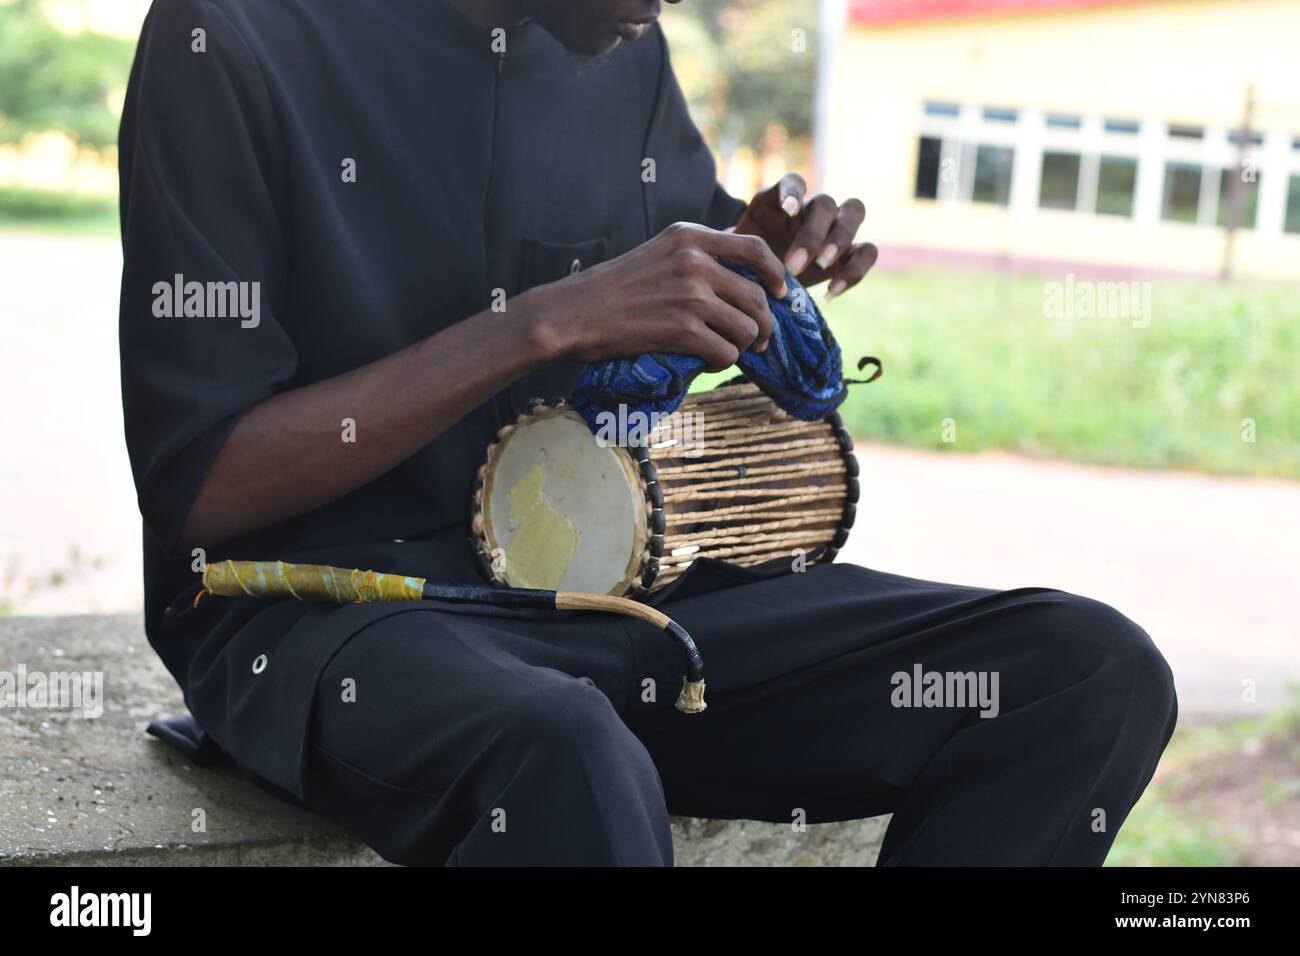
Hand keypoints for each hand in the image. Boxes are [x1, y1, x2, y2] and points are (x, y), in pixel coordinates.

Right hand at [524, 222, 787, 370]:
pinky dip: (721, 362)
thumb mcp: (656, 253)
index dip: (777, 274)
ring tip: (729, 350)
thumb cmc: (611, 288)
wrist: (572, 312)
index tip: (781, 293)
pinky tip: (706, 361)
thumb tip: (738, 272)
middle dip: (763, 323)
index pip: (755, 249)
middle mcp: (695, 261)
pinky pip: (725, 352)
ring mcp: (690, 296)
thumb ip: (695, 255)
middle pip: (756, 296)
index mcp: (690, 236)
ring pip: (747, 327)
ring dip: (744, 345)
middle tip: (758, 339)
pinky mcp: (682, 330)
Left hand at [734, 172, 877, 299]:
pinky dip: (855, 271)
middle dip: (813, 233)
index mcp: (781, 202)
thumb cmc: (744, 267)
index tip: (787, 210)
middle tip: (794, 265)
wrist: (760, 285)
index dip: (793, 191)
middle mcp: (811, 209)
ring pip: (854, 212)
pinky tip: (830, 293)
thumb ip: (733, 248)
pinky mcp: (850, 253)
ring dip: (841, 240)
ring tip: (822, 268)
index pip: (793, 181)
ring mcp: (834, 228)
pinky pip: (867, 252)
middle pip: (826, 202)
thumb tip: (722, 249)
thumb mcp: (733, 255)